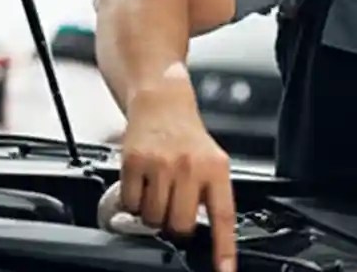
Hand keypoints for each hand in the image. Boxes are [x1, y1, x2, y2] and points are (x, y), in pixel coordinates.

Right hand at [119, 77, 236, 271]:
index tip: (225, 271)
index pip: (223, 216)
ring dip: (152, 213)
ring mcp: (161, 165)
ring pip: (153, 218)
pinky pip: (131, 204)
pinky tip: (142, 182)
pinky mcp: (134, 162)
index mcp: (216, 169)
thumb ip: (209, 195)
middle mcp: (190, 167)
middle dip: (175, 224)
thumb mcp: (211, 162)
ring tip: (158, 189)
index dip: (224, 249)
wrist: (161, 102)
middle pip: (180, 225)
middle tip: (174, 206)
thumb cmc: (187, 137)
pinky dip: (133, 201)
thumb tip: (207, 234)